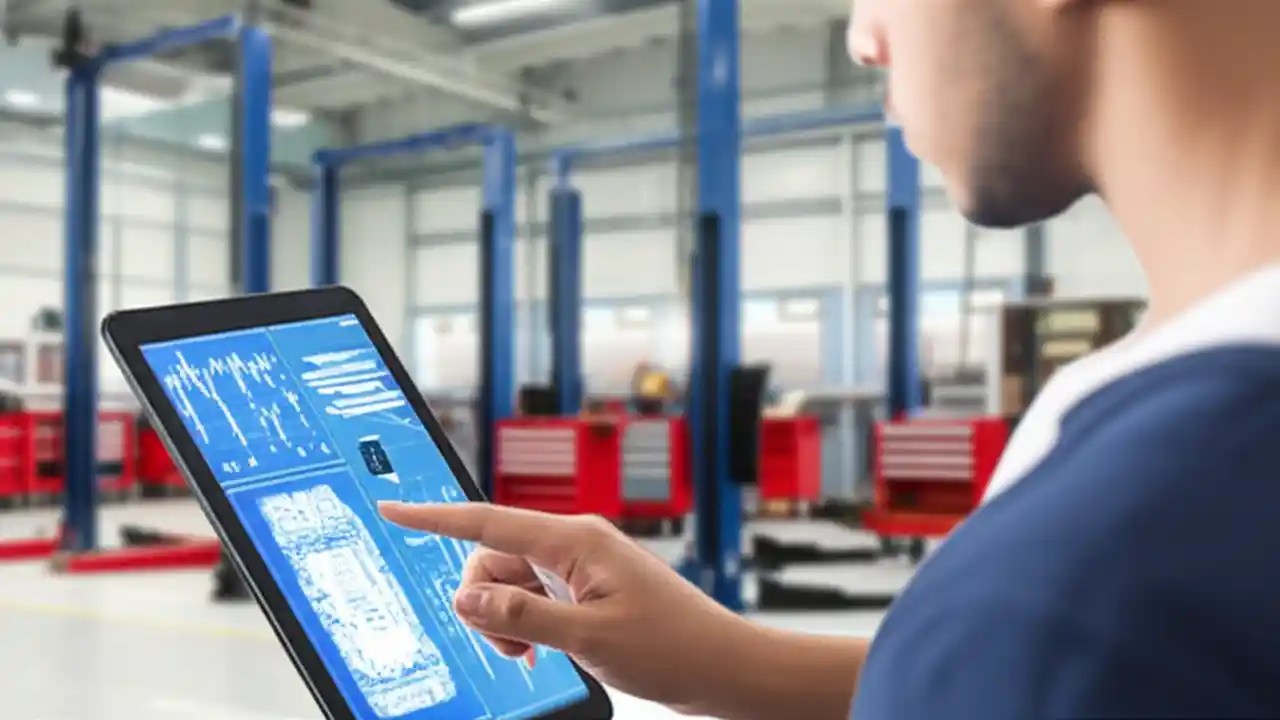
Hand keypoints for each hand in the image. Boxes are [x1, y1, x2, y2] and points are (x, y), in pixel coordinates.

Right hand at [378, 502, 763, 714]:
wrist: (720, 665)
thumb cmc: (672, 647)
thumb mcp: (587, 639)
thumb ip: (521, 616)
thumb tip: (467, 597)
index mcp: (575, 540)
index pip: (488, 523)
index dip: (434, 517)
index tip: (393, 508)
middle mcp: (575, 544)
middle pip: (493, 561)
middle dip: (484, 603)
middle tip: (511, 647)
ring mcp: (582, 565)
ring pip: (510, 583)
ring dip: (506, 619)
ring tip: (531, 654)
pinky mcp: (588, 587)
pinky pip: (535, 596)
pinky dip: (526, 623)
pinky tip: (541, 648)